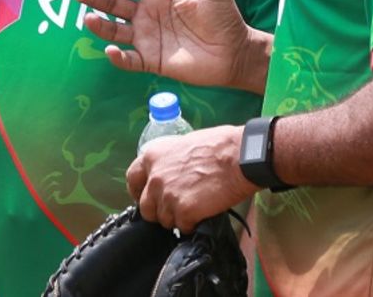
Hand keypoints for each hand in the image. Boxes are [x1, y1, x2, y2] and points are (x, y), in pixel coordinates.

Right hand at [77, 0, 257, 88]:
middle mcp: (147, 14)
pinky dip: (118, 57)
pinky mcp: (151, 60)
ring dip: (101, 25)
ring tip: (88, 18)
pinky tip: (112, 50)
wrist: (235, 52)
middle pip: (115, 4)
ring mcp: (147, 38)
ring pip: (116, 31)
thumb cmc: (224, 17)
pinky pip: (129, 60)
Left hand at [127, 125, 256, 231]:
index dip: (138, 191)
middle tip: (178, 206)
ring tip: (197, 206)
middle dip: (160, 210)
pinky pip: (183, 227)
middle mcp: (154, 177)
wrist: (240, 156)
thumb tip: (171, 173)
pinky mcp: (183, 212)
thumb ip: (170, 161)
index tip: (146, 197)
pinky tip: (205, 212)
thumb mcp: (185, 144)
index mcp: (153, 156)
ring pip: (164, 220)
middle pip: (146, 207)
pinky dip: (193, 224)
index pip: (132, 179)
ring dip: (178, 217)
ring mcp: (167, 196)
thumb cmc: (220, 145)